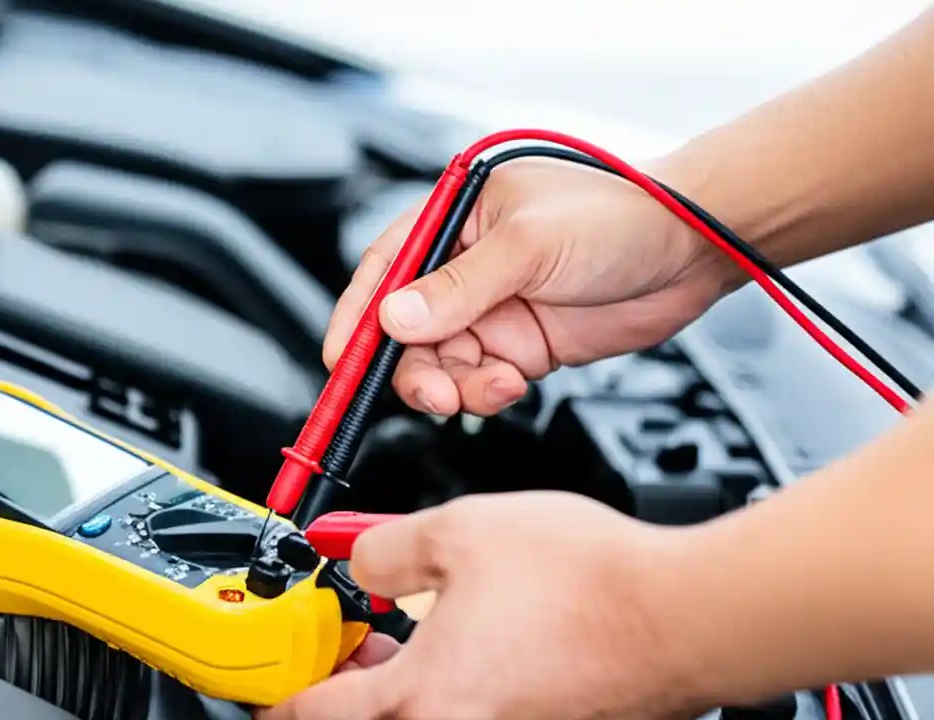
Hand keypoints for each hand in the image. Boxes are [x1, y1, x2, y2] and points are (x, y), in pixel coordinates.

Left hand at [257, 493, 705, 719]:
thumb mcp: (458, 531)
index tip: (268, 690)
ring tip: (403, 638)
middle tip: (345, 649)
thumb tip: (360, 559)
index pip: (312, 717)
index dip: (278, 698)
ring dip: (398, 689)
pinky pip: (470, 715)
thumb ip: (385, 549)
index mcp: (421, 700)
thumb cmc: (589, 582)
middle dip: (342, 690)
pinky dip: (450, 690)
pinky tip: (468, 642)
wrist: (683, 617)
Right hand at [325, 158, 731, 415]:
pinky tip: (513, 384)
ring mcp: (492, 309)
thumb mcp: (528, 246)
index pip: (384, 270)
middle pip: (405, 331)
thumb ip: (458, 289)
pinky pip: (479, 382)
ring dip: (454, 386)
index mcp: (453, 221)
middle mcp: (465, 267)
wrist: (693, 249)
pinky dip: (486, 394)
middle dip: (411, 366)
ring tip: (492, 384)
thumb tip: (394, 320)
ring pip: (440, 364)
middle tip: (433, 389)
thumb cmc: (619, 213)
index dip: (357, 316)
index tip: (341, 358)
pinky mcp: (521, 346)